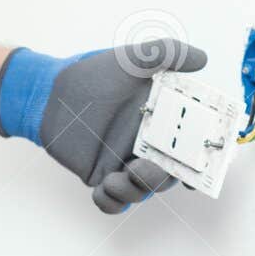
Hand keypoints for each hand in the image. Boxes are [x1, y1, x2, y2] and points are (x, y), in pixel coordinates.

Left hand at [0, 39, 208, 212]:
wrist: (52, 92)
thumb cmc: (94, 73)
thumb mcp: (133, 58)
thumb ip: (168, 53)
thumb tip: (203, 59)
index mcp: (164, 123)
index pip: (192, 148)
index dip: (202, 165)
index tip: (198, 173)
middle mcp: (149, 146)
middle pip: (169, 175)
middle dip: (162, 179)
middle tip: (144, 169)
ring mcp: (124, 162)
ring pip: (142, 191)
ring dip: (135, 191)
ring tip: (116, 179)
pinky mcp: (101, 175)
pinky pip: (112, 202)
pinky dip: (111, 202)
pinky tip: (103, 188)